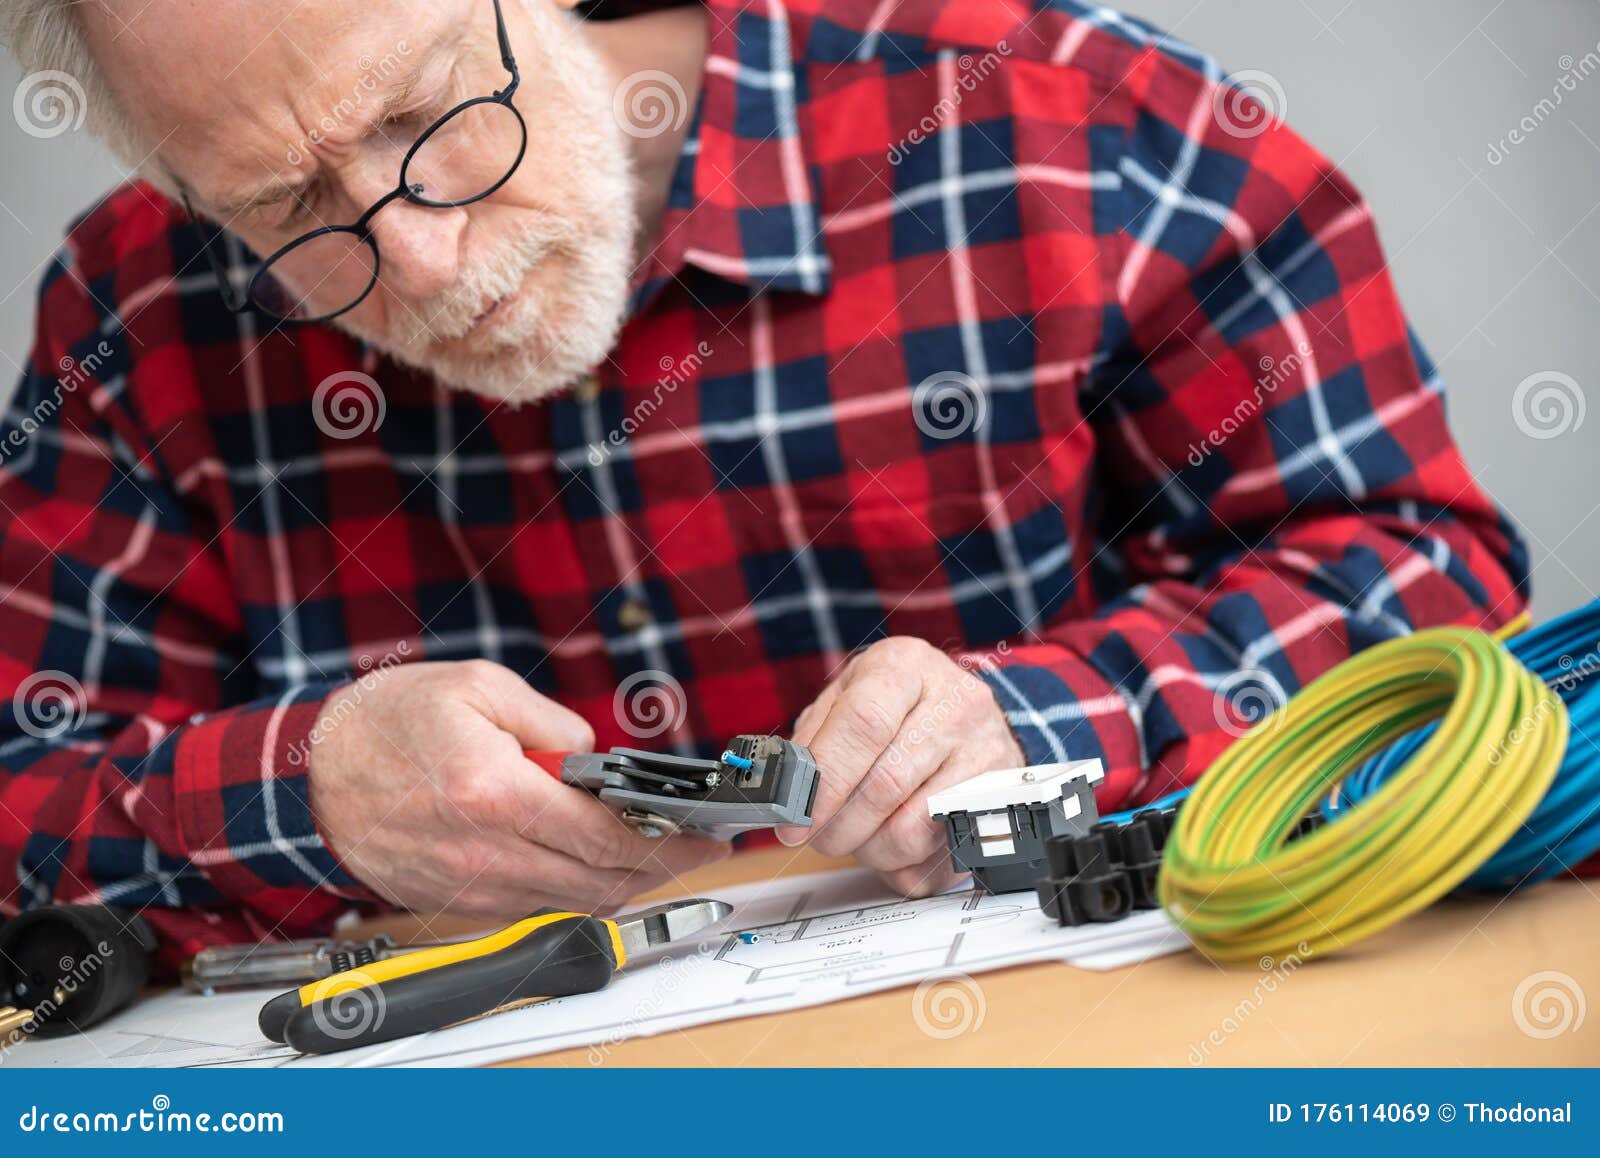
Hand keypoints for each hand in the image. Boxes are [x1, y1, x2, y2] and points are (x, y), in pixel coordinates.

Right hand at [308, 659, 729, 918]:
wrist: (311, 774)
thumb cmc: (387, 724)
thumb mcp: (479, 688)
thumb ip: (553, 724)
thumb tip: (596, 759)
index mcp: (493, 793)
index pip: (605, 836)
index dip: (667, 841)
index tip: (703, 835)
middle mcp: (484, 851)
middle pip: (599, 882)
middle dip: (661, 867)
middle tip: (696, 847)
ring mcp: (470, 886)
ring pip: (573, 904)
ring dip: (622, 884)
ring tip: (653, 852)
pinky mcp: (458, 904)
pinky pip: (535, 907)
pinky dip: (575, 891)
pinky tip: (592, 863)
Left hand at [776, 638, 1023, 896]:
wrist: (964, 709)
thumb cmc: (897, 704)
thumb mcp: (849, 696)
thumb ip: (813, 739)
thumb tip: (787, 795)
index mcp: (906, 667)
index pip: (864, 725)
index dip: (825, 780)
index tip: (795, 818)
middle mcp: (956, 703)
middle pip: (885, 785)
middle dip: (838, 827)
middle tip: (817, 836)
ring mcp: (986, 752)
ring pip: (911, 831)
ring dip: (869, 850)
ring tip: (858, 836)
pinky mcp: (998, 800)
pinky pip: (938, 859)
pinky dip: (903, 866)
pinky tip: (894, 844)